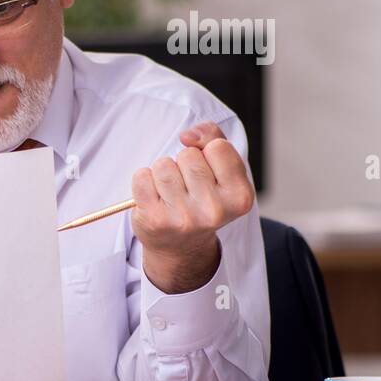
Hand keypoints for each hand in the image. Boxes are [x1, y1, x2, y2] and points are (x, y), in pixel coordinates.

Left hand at [131, 121, 254, 293]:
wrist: (180, 245)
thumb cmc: (202, 199)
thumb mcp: (221, 170)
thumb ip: (213, 138)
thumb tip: (187, 135)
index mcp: (240, 196)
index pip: (218, 147)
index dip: (207, 153)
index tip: (208, 173)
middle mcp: (214, 210)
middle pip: (188, 155)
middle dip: (183, 163)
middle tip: (187, 187)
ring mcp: (183, 217)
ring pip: (163, 165)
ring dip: (162, 172)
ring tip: (170, 192)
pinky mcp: (155, 219)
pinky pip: (141, 176)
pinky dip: (143, 181)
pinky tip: (154, 197)